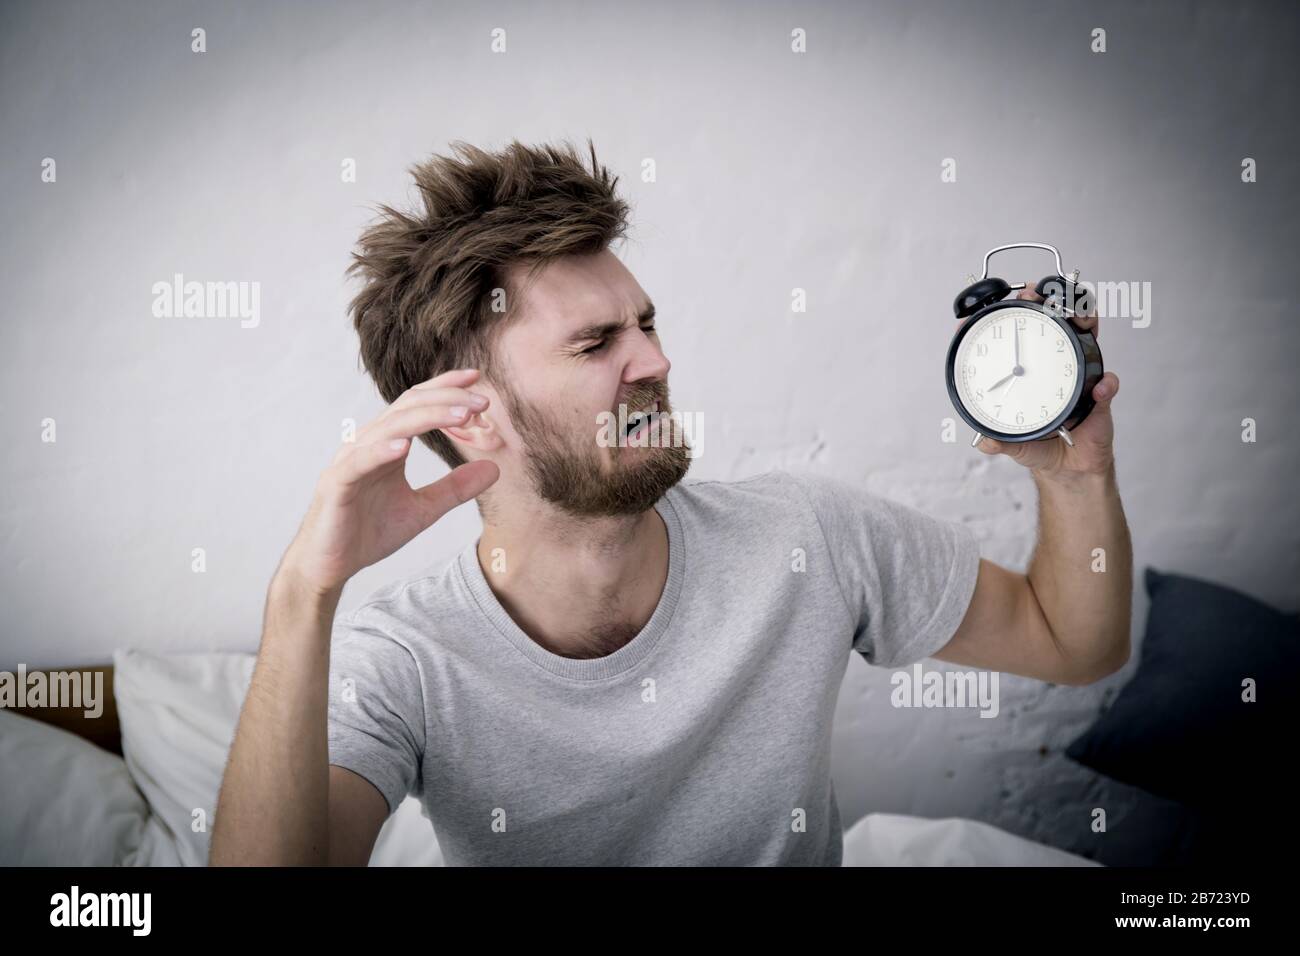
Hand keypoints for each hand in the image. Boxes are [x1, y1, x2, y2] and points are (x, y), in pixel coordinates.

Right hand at [280, 368, 499, 595]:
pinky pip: (359, 462)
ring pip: (389, 428)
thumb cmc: (369, 532)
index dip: (446, 388)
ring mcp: (350, 461)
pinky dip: (381, 451)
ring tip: (461, 416)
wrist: (331, 565)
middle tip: (482, 403)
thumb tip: (495, 469)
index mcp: (387, 444)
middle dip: (447, 400)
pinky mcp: (336, 484)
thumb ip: (456, 488)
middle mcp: (368, 444)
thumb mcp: (423, 509)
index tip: (477, 378)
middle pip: (408, 407)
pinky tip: (405, 446)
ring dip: (427, 418)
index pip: (417, 404)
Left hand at [970, 282, 1117, 479]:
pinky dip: (1106, 386)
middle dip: (1044, 299)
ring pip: (1085, 337)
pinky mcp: (1100, 395)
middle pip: (1052, 321)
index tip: (987, 305)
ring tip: (1077, 317)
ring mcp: (1079, 375)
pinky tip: (1099, 390)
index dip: (1004, 316)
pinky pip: (1107, 385)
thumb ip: (996, 442)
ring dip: (1083, 319)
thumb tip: (983, 443)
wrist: (1069, 466)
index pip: (1015, 335)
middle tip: (1032, 293)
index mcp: (1028, 372)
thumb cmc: (1038, 445)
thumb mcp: (1010, 441)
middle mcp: (1054, 365)